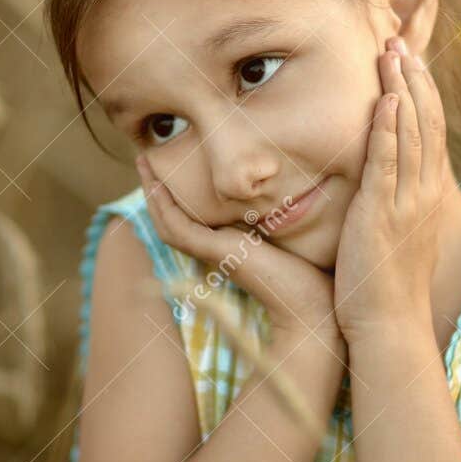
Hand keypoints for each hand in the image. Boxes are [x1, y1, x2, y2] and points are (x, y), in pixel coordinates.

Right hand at [135, 154, 337, 340]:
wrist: (315, 302)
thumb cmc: (311, 270)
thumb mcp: (288, 230)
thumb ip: (277, 212)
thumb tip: (287, 185)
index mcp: (228, 245)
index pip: (189, 219)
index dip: (173, 194)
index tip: (167, 164)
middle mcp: (215, 250)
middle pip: (170, 219)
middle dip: (155, 188)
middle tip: (144, 159)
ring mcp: (214, 253)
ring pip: (168, 223)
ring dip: (152, 194)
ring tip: (144, 164)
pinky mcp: (219, 254)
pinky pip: (180, 230)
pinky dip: (165, 208)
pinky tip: (158, 187)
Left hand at [332, 36, 446, 341]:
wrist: (387, 325)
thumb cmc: (383, 286)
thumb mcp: (394, 234)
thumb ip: (390, 202)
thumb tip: (380, 184)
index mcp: (427, 195)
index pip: (430, 131)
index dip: (421, 93)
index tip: (409, 59)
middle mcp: (423, 193)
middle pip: (425, 122)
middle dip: (412, 79)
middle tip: (398, 41)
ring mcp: (406, 202)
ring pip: (410, 135)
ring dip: (401, 91)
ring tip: (392, 54)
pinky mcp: (382, 214)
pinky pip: (388, 164)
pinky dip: (388, 130)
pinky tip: (384, 101)